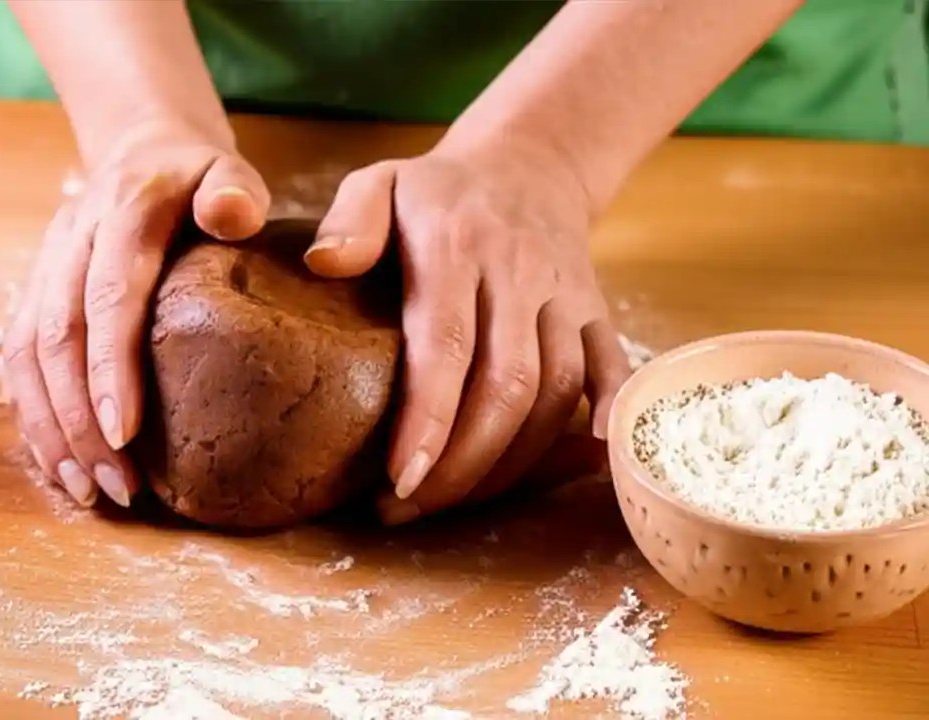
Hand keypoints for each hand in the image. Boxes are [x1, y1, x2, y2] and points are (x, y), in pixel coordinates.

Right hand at [4, 121, 269, 506]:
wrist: (142, 148)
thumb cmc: (199, 177)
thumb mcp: (228, 168)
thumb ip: (236, 189)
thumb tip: (234, 214)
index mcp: (122, 211)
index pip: (109, 295)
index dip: (109, 366)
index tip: (124, 433)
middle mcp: (71, 240)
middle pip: (58, 336)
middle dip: (79, 419)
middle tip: (117, 485)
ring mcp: (45, 267)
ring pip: (26, 354)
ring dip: (51, 428)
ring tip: (87, 490)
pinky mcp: (35, 292)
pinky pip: (18, 360)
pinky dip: (34, 416)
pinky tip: (61, 464)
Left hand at [303, 139, 630, 524]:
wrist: (528, 164)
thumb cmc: (436, 194)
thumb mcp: (381, 182)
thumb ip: (353, 219)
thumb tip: (324, 264)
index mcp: (456, 248)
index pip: (446, 345)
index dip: (429, 420)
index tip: (399, 478)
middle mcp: (518, 274)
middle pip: (505, 386)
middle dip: (462, 461)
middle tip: (411, 507)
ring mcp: (565, 296)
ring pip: (554, 394)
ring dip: (511, 461)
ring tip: (454, 501)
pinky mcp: (596, 312)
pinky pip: (610, 370)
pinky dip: (605, 418)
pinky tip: (582, 465)